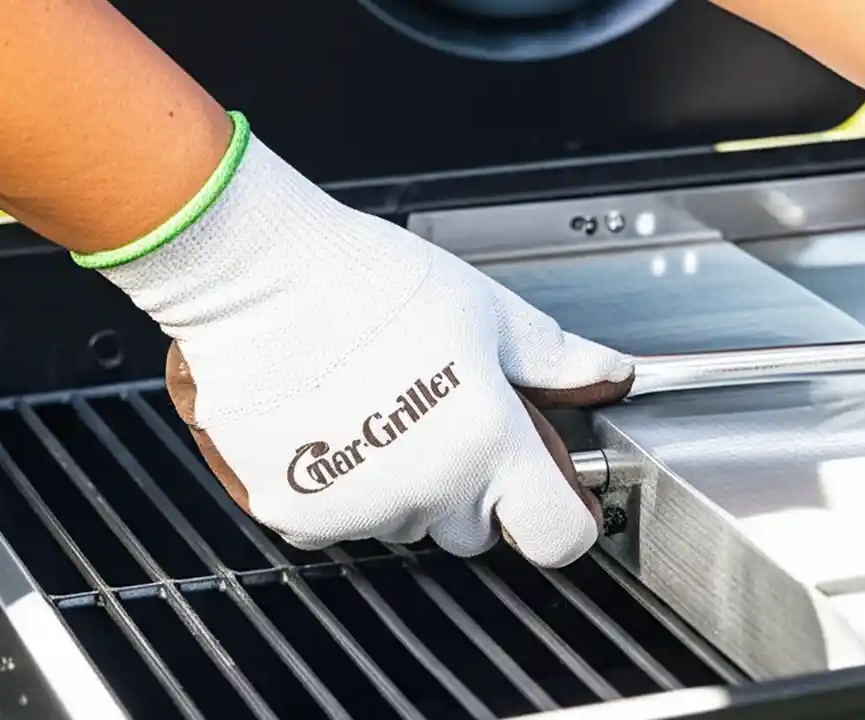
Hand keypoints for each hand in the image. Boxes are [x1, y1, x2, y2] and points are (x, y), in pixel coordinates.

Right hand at [90, 118, 634, 566]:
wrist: (257, 276)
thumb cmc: (368, 284)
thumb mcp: (489, 311)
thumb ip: (559, 360)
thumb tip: (607, 375)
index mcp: (489, 444)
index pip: (559, 538)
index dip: (563, 518)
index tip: (551, 498)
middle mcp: (427, 490)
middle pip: (476, 531)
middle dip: (474, 489)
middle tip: (445, 419)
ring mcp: (360, 509)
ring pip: (407, 523)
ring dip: (406, 484)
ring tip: (379, 406)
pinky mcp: (297, 514)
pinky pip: (340, 522)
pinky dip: (343, 488)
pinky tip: (335, 425)